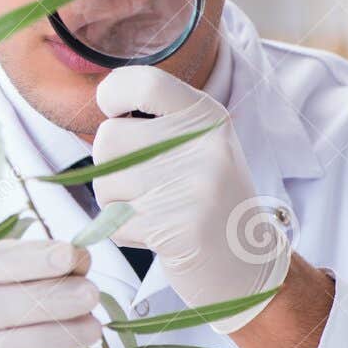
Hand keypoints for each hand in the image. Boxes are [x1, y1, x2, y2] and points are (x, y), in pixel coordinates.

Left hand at [92, 64, 290, 333]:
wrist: (248, 264)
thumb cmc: (205, 200)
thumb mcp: (196, 147)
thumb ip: (155, 124)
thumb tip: (99, 105)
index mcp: (206, 117)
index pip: (145, 82)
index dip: (113, 93)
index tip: (113, 110)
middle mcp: (204, 145)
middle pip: (109, 138)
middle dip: (110, 167)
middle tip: (144, 187)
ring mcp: (194, 187)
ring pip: (105, 184)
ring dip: (117, 205)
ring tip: (158, 212)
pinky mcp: (179, 228)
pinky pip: (114, 223)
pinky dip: (124, 233)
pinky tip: (159, 236)